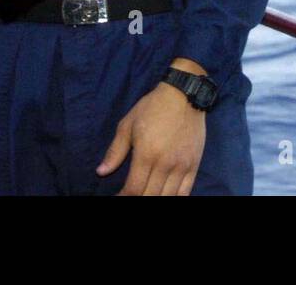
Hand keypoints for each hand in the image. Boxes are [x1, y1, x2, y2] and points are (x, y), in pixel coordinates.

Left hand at [95, 78, 205, 195]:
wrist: (183, 95)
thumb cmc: (152, 108)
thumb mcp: (127, 125)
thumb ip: (115, 151)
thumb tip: (101, 172)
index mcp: (146, 154)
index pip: (133, 189)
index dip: (123, 197)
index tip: (118, 196)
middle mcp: (165, 164)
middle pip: (149, 196)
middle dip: (137, 200)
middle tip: (131, 195)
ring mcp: (181, 166)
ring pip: (167, 197)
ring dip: (154, 199)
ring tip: (146, 194)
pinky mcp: (194, 165)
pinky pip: (185, 193)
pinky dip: (175, 199)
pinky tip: (164, 196)